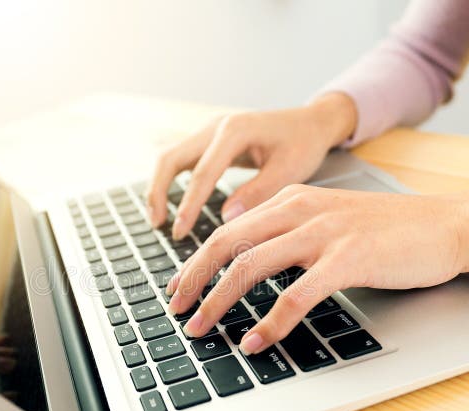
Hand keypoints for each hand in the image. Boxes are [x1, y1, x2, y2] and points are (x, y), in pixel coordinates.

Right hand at [146, 93, 357, 238]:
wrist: (312, 122)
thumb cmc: (304, 144)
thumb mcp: (290, 171)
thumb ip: (258, 193)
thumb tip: (227, 219)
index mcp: (236, 130)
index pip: (202, 172)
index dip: (189, 205)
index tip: (180, 231)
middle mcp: (216, 126)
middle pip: (171, 158)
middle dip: (158, 193)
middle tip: (158, 225)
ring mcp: (210, 131)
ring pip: (170, 157)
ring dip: (158, 187)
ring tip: (157, 220)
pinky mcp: (210, 140)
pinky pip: (181, 160)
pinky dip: (170, 182)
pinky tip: (170, 205)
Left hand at [166, 185, 468, 354]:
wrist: (446, 224)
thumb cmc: (387, 229)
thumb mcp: (328, 220)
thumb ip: (289, 235)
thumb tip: (249, 266)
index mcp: (290, 199)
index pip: (227, 229)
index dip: (195, 261)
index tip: (178, 288)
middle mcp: (299, 211)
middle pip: (226, 244)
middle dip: (193, 280)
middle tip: (176, 310)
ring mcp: (323, 233)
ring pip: (250, 267)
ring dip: (218, 302)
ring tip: (201, 330)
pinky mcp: (347, 260)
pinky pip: (295, 295)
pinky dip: (270, 322)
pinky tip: (256, 341)